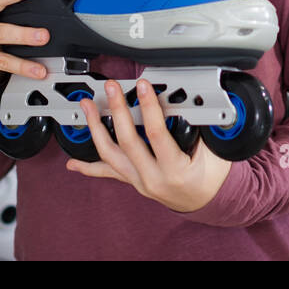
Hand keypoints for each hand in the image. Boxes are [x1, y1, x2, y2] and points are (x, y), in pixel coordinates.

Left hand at [66, 78, 231, 212]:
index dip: (148, 108)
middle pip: (127, 141)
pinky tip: (74, 164)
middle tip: (111, 88)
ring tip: (87, 108)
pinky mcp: (133, 181)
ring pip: (110, 155)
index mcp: (174, 171)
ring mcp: (139, 182)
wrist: (206, 202)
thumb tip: (189, 100)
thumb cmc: (212, 177)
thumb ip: (200, 127)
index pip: (156, 134)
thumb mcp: (214, 150)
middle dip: (117, 110)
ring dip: (95, 129)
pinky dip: (89, 168)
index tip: (142, 87)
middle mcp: (152, 179)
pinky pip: (109, 173)